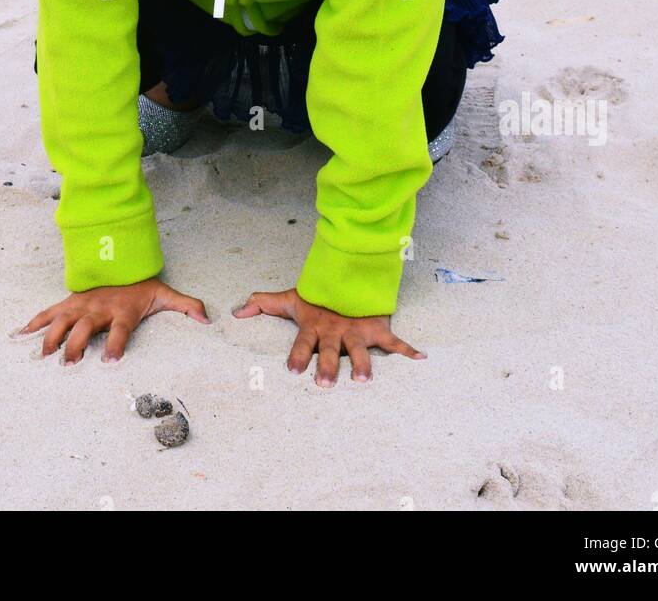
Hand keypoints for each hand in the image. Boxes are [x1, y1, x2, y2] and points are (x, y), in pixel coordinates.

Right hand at [14, 278, 209, 364]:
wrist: (120, 262)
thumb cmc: (141, 288)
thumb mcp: (165, 295)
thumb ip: (186, 306)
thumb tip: (207, 318)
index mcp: (122, 311)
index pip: (120, 330)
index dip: (116, 344)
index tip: (110, 360)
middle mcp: (99, 309)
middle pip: (84, 329)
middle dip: (76, 346)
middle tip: (69, 363)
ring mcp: (81, 306)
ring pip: (62, 322)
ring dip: (52, 338)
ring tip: (44, 356)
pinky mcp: (68, 303)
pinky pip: (48, 313)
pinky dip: (33, 323)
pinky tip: (19, 334)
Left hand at [232, 287, 425, 385]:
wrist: (348, 275)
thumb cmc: (318, 296)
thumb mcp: (290, 299)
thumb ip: (263, 304)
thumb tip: (236, 313)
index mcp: (314, 328)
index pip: (302, 344)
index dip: (297, 355)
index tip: (291, 369)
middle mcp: (335, 332)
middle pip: (330, 352)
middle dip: (327, 367)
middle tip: (323, 383)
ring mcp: (357, 332)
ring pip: (360, 351)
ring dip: (362, 365)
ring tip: (363, 380)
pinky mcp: (377, 330)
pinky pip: (394, 342)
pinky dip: (409, 351)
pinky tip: (421, 360)